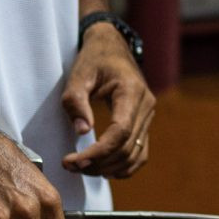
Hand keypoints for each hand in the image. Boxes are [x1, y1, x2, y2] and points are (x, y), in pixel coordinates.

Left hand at [61, 24, 155, 178]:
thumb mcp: (78, 75)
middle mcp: (146, 106)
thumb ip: (76, 101)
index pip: (120, 131)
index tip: (75, 161)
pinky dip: (125, 166)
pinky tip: (105, 170)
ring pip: (135, 154)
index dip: (99, 151)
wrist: (111, 47)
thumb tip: (82, 132)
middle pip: (127, 147)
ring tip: (83, 168)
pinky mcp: (144, 123)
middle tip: (70, 166)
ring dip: (109, 167)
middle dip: (98, 162)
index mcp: (131, 91)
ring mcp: (148, 116)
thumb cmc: (94, 59)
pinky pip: (141, 152)